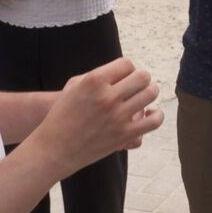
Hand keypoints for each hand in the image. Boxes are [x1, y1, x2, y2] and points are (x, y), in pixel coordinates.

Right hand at [28, 58, 162, 177]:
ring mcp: (117, 116)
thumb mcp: (74, 85)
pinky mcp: (124, 135)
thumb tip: (125, 69)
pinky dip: (157, 115)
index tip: (124, 77)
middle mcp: (107, 97)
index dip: (127, 69)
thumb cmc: (63, 113)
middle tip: (137, 85)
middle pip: (143, 76)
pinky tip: (151, 113)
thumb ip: (99, 74)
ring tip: (144, 96)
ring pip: (150, 94)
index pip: (127, 63)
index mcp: (94, 81)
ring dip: (150, 93)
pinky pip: (154, 121)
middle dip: (142, 79)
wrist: (54, 148)